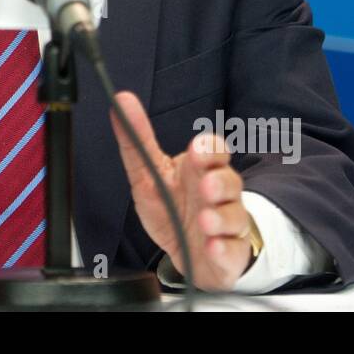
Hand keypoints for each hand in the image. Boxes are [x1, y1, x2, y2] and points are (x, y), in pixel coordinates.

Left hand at [111, 91, 254, 290]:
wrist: (188, 251)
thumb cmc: (172, 208)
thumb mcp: (148, 175)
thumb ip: (136, 141)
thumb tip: (120, 101)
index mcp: (201, 170)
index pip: (215, 151)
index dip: (210, 149)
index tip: (198, 149)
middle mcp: (220, 194)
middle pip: (229, 181)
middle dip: (220, 182)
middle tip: (205, 185)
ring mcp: (228, 224)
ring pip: (234, 216)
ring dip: (220, 217)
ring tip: (204, 220)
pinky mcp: (230, 252)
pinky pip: (232, 250)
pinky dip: (223, 249)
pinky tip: (214, 246)